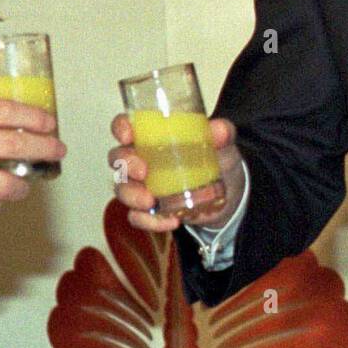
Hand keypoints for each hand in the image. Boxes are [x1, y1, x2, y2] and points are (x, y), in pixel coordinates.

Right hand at [108, 114, 244, 232]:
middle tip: (143, 171)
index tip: (127, 135)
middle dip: (125, 164)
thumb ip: (223, 134)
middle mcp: (141, 159)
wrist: (230, 196)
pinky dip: (150, 221)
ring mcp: (142, 186)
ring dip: (131, 196)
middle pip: (117, 158)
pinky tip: (171, 220)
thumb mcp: (224, 144)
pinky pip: (138, 217)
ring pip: (122, 189)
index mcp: (152, 136)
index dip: (120, 128)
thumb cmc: (218, 161)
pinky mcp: (150, 211)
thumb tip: (219, 130)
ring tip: (150, 202)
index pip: (124, 126)